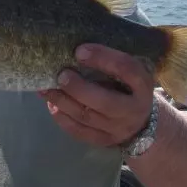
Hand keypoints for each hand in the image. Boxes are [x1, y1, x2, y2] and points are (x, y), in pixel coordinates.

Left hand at [40, 44, 154, 147]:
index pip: (126, 69)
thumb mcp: (129, 70)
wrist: (142, 121)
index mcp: (142, 85)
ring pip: (86, 117)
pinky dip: (62, 118)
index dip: (103, 58)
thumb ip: (110, 59)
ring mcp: (118, 129)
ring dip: (62, 101)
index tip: (79, 50)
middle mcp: (133, 110)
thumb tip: (76, 45)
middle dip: (78, 88)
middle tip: (60, 75)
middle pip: (104, 102)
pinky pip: (80, 132)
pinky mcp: (104, 141)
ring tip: (45, 88)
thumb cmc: (128, 85)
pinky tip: (51, 104)